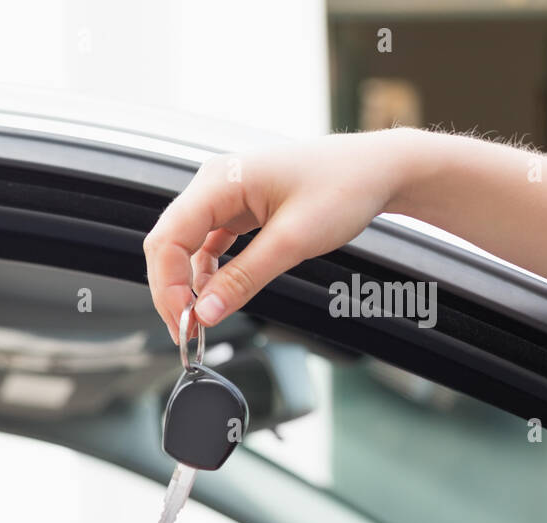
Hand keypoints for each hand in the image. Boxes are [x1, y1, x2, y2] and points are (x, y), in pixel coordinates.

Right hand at [142, 128, 414, 343]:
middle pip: (168, 243)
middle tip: (187, 330)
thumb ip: (243, 280)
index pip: (168, 239)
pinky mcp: (236, 208)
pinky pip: (205, 245)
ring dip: (185, 285)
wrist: (379, 169)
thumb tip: (205, 314)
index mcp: (220, 181)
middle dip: (171, 290)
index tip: (184, 322)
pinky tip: (214, 295)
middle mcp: (214, 184)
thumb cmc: (344, 187)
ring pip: (183, 246)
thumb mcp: (293, 242)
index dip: (168, 286)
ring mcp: (223, 195)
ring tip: (199, 319)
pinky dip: (205, 274)